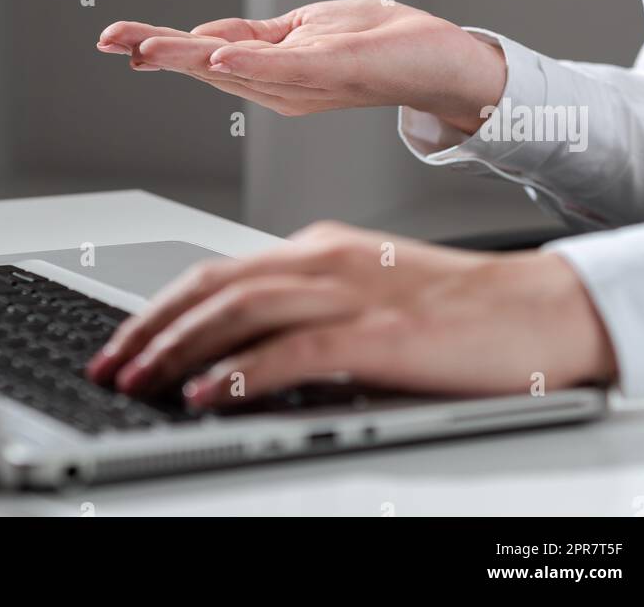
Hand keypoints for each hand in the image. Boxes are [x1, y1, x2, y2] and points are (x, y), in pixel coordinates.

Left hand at [87, 222, 615, 406]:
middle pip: (214, 286)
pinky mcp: (376, 332)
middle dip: (150, 327)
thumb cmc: (455, 310)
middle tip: (108, 364)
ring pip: (239, 311)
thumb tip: (237, 360)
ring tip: (138, 382)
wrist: (535, 308)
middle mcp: (323, 259)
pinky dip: (240, 374)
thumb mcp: (365, 296)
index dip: (162, 308)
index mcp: (318, 248)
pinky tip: (206, 395)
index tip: (124, 341)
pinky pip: (291, 350)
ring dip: (178, 349)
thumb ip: (306, 313)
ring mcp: (350, 291)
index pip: (219, 272)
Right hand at [97, 0, 505, 132]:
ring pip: (234, 68)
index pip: (206, 53)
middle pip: (207, 65)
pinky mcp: (335, 69)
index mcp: (274, 71)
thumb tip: (209, 39)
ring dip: (186, 56)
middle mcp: (282, 84)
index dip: (160, 47)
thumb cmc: (384, 43)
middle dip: (157, 51)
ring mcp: (306, 80)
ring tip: (143, 47)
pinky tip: (217, 56)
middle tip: (111, 42)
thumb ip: (259, 40)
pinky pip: (284, 68)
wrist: (445, 63)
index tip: (117, 40)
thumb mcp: (310, 31)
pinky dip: (249, 63)